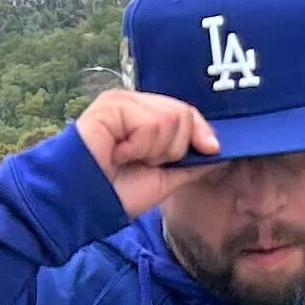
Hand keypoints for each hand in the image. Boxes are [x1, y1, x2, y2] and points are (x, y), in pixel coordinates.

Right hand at [70, 89, 221, 217]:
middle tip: (142, 162)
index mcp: (147, 117)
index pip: (187, 113)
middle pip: (184, 115)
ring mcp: (123, 101)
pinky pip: (149, 122)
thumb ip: (191, 163)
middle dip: (172, 150)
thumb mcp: (165, 179)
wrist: (83, 203)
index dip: (202, 132)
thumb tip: (222, 151)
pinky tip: (118, 153)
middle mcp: (136, 104)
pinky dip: (139, 147)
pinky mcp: (112, 105)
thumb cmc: (116, 193)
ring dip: (153, 151)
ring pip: (170, 119)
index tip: (209, 150)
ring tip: (127, 158)